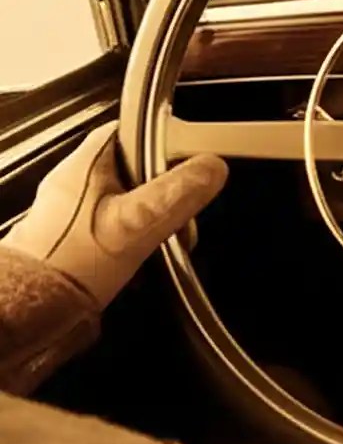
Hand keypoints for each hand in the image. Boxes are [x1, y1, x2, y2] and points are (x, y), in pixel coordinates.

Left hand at [0, 122, 227, 308]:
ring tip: (164, 241)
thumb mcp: (132, 225)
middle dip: (166, 191)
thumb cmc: (68, 267)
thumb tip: (211, 168)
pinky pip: (119, 225)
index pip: (133, 130)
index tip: (190, 158)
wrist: (29, 313)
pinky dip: (137, 238)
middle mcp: (76, 182)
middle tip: (181, 213)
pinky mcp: (77, 238)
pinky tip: (143, 257)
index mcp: (85, 165)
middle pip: (138, 168)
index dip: (166, 141)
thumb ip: (174, 195)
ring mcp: (75, 211)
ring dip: (153, 219)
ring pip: (132, 199)